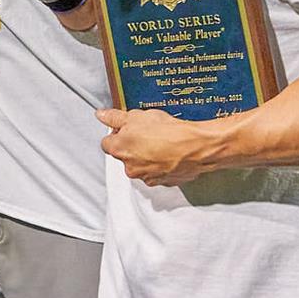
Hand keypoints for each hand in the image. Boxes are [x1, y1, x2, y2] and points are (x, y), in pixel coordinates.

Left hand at [97, 106, 217, 184]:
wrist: (196, 146)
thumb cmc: (167, 131)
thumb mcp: (136, 116)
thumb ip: (114, 117)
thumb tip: (102, 115)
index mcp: (119, 150)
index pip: (107, 143)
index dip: (117, 133)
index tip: (126, 128)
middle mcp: (130, 167)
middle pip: (124, 155)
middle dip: (132, 146)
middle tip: (146, 134)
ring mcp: (148, 177)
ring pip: (141, 165)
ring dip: (147, 156)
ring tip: (161, 143)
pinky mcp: (165, 182)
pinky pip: (159, 172)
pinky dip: (162, 164)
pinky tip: (170, 153)